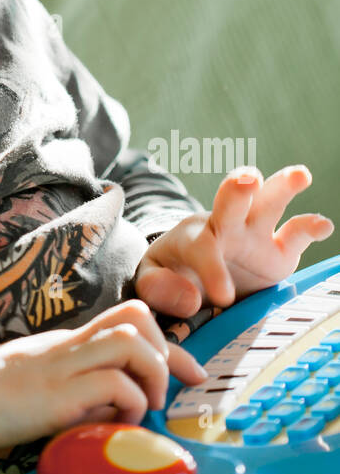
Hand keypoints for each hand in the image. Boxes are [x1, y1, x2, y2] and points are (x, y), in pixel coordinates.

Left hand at [133, 165, 334, 317]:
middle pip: (230, 203)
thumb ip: (160, 288)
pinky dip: (310, 227)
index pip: (202, 248)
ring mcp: (254, 236)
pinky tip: (323, 224)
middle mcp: (225, 228)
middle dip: (238, 189)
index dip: (213, 270)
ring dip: (281, 187)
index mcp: (192, 236)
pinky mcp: (279, 251)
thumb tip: (191, 299)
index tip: (223, 296)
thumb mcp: (151, 280)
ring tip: (300, 174)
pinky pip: (296, 235)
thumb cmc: (169, 274)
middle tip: (247, 179)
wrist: (191, 276)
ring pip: (267, 205)